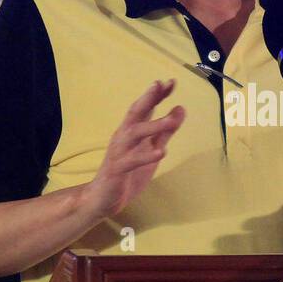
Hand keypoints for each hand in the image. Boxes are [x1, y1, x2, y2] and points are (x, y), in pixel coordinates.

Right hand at [83, 80, 185, 217]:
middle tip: (160, 85)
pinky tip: (161, 152)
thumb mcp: (152, 149)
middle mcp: (123, 137)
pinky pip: (131, 161)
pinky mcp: (117, 169)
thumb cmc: (128, 172)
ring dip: (153, 125)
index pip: (145, 108)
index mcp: (131, 131)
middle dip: (148, 98)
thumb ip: (165, 131)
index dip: (157, 95)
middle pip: (135, 113)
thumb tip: (181, 108)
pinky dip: (146, 156)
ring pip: (134, 134)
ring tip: (172, 120)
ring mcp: (119, 152)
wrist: (101, 198)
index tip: (171, 82)